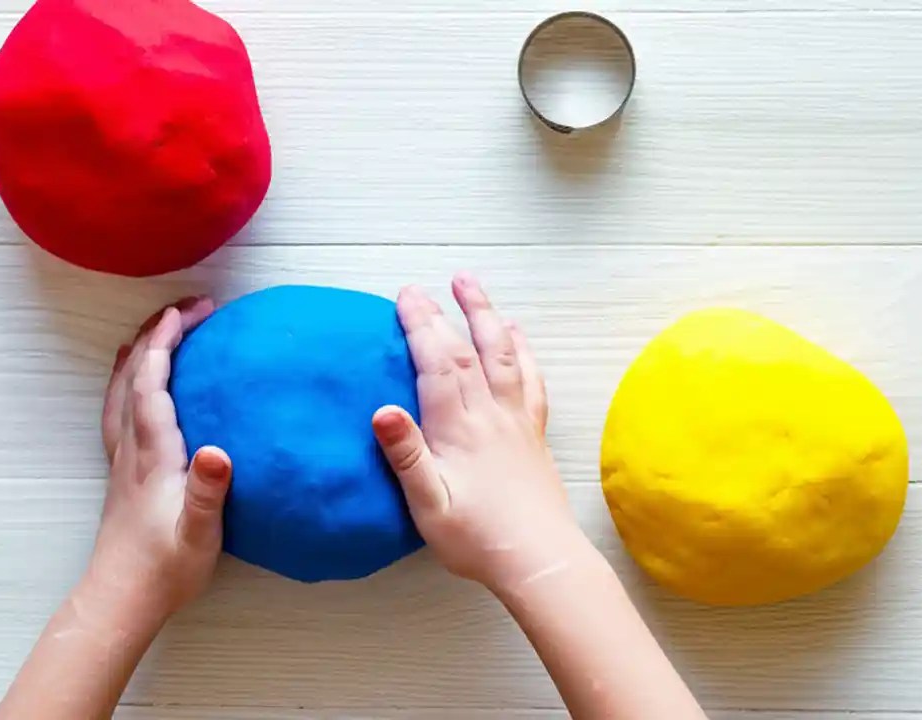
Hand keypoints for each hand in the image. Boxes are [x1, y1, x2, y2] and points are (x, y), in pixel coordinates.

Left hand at [92, 296, 232, 621]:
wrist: (123, 597)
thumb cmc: (165, 569)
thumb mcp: (199, 533)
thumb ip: (208, 491)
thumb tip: (217, 450)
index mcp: (152, 453)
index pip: (152, 381)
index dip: (168, 340)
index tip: (191, 311)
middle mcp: (131, 447)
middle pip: (135, 374)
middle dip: (158, 333)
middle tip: (190, 308)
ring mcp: (123, 458)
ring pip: (122, 389)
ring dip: (142, 353)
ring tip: (163, 331)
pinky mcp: (124, 472)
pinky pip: (122, 409)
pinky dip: (132, 382)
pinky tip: (143, 387)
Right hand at [372, 274, 584, 595]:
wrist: (540, 560)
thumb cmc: (476, 538)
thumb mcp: (429, 504)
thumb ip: (406, 456)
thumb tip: (382, 410)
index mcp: (459, 428)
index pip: (437, 362)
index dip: (421, 325)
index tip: (405, 296)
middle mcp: (491, 415)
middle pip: (468, 350)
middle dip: (445, 312)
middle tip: (425, 285)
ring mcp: (516, 421)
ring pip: (503, 354)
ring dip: (486, 316)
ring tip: (471, 286)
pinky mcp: (533, 434)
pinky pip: (529, 380)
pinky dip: (522, 351)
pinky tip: (517, 335)